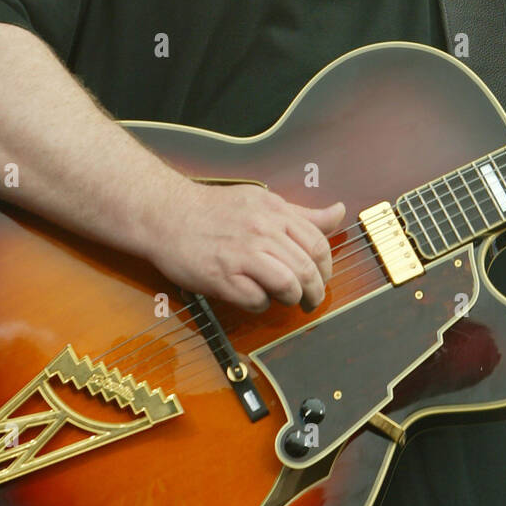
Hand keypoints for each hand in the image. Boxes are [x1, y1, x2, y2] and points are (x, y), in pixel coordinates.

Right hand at [154, 180, 345, 312]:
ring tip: (288, 301)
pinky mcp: (222, 276)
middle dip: (316, 291)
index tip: (322, 278)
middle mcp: (262, 230)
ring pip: (288, 285)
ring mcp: (242, 254)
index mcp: (275, 211)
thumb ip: (302, 213)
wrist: (166, 214)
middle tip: (311, 300)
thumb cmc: (214, 210)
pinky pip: (256, 300)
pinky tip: (255, 298)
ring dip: (293, 299)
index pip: (318, 244)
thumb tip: (340, 213)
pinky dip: (262, 305)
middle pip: (307, 268)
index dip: (326, 268)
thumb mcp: (262, 201)